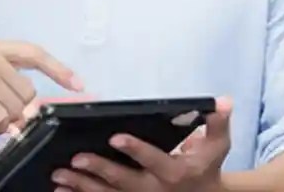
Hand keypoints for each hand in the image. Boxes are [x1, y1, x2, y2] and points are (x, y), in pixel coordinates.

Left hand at [51, 97, 233, 191]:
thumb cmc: (206, 166)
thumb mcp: (218, 145)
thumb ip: (218, 122)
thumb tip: (222, 100)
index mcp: (175, 173)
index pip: (154, 160)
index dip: (135, 149)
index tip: (114, 137)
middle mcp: (155, 190)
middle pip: (124, 182)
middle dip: (99, 170)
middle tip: (76, 157)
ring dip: (82, 186)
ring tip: (60, 174)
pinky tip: (61, 189)